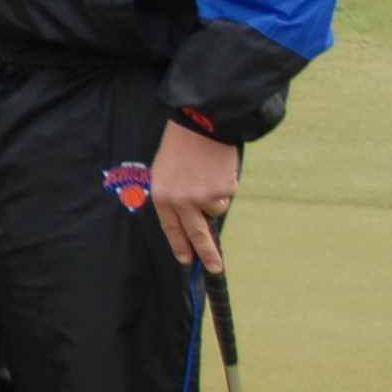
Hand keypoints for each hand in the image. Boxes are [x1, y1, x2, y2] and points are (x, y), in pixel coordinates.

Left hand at [150, 118, 236, 270]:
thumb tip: (190, 218)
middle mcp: (181, 202)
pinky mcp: (223, 190)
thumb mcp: (165, 170)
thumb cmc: (181, 144)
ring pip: (216, 208)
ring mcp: (203, 198)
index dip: (180, 244)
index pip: (171, 228)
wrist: (202, 123)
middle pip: (196, 234)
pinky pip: (228, 194)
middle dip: (207, 253)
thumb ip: (174, 195)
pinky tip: (218, 166)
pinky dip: (227, 183)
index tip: (187, 259)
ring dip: (216, 194)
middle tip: (215, 269)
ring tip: (209, 171)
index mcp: (163, 196)